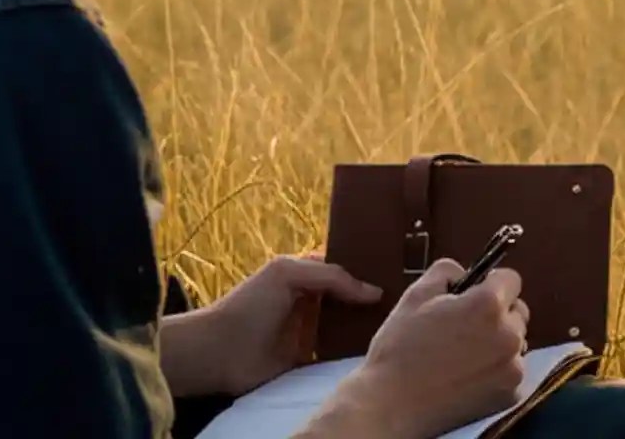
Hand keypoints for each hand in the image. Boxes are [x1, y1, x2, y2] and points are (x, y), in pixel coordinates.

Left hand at [158, 254, 380, 396]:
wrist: (221, 352)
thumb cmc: (250, 305)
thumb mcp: (288, 274)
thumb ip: (331, 276)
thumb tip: (374, 292)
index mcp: (302, 274)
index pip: (340, 267)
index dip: (363, 269)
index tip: (396, 274)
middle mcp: (308, 300)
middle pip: (347, 297)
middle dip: (369, 298)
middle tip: (404, 302)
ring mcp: (309, 330)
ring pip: (345, 323)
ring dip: (365, 324)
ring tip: (398, 324)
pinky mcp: (308, 358)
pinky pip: (336, 352)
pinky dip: (352, 350)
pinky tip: (376, 347)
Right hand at [300, 259, 530, 438]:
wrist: (393, 404)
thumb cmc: (401, 347)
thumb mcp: (416, 295)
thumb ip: (446, 271)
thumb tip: (463, 273)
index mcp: (488, 305)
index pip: (511, 279)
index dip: (490, 283)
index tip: (472, 295)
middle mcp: (510, 334)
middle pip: (518, 311)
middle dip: (498, 313)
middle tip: (464, 326)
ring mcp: (513, 367)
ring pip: (516, 342)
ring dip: (498, 341)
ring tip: (462, 353)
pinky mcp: (511, 394)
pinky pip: (511, 369)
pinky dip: (496, 369)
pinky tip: (467, 374)